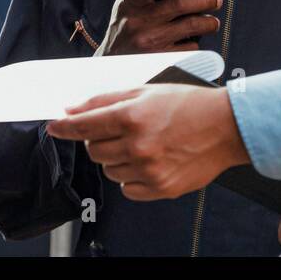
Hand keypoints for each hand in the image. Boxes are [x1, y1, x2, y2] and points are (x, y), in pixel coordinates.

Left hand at [47, 85, 249, 199]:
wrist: (226, 127)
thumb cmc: (189, 104)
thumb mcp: (146, 91)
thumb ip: (106, 100)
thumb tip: (73, 110)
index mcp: (132, 116)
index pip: (84, 126)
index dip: (64, 127)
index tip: (55, 127)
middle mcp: (138, 145)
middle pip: (94, 150)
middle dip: (99, 140)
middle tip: (120, 130)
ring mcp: (148, 170)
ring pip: (109, 170)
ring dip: (117, 158)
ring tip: (142, 144)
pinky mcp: (159, 188)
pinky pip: (127, 188)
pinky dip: (132, 177)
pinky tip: (149, 161)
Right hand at [97, 0, 222, 54]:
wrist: (113, 61)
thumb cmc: (123, 24)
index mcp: (130, 2)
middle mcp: (139, 21)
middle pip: (178, 4)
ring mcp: (151, 41)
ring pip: (190, 26)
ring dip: (208, 21)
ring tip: (212, 20)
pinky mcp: (161, 58)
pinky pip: (189, 47)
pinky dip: (198, 41)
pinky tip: (196, 37)